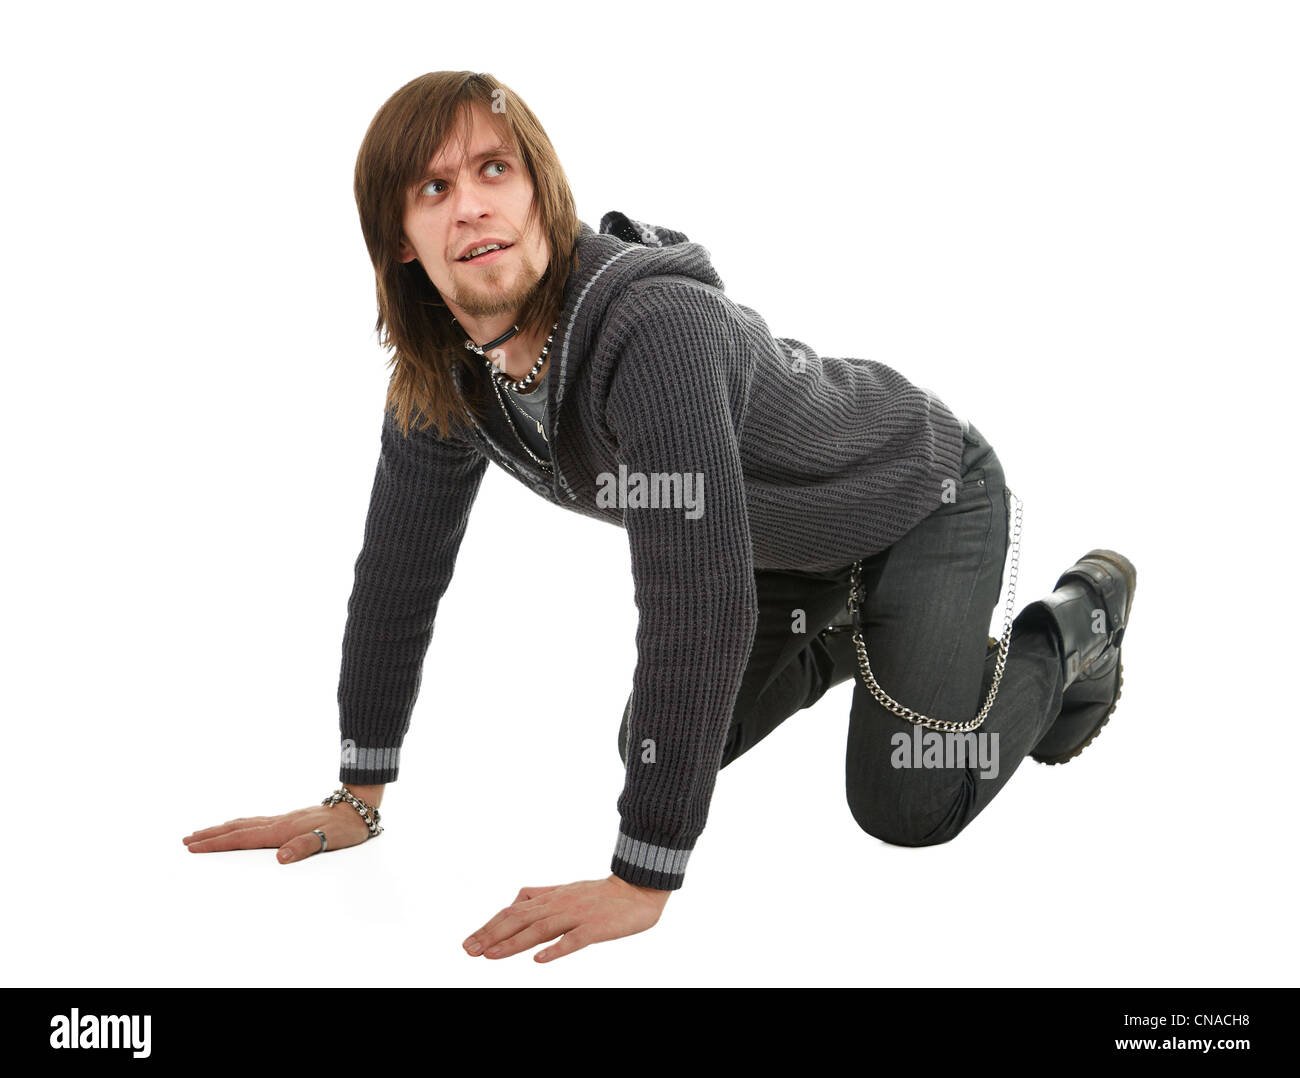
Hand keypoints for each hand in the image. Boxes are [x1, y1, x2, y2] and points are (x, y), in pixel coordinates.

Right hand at [182, 800, 373, 863]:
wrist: (357, 808)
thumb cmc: (345, 827)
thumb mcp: (329, 839)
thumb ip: (305, 846)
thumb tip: (280, 857)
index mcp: (283, 830)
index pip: (243, 838)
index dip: (217, 843)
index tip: (194, 846)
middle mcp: (278, 822)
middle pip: (237, 829)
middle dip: (210, 835)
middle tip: (186, 840)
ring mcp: (282, 819)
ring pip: (244, 823)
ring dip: (221, 829)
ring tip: (202, 832)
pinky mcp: (288, 819)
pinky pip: (254, 822)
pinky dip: (238, 826)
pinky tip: (236, 828)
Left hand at [463, 874, 671, 962]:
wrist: (638, 889)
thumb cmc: (601, 895)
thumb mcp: (566, 891)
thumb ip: (541, 896)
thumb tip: (516, 901)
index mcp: (551, 898)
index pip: (513, 911)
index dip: (489, 927)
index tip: (469, 942)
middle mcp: (559, 904)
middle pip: (519, 919)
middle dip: (492, 936)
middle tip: (469, 951)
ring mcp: (577, 915)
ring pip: (540, 929)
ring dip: (513, 943)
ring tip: (492, 955)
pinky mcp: (596, 927)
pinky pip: (574, 940)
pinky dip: (556, 949)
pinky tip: (540, 960)